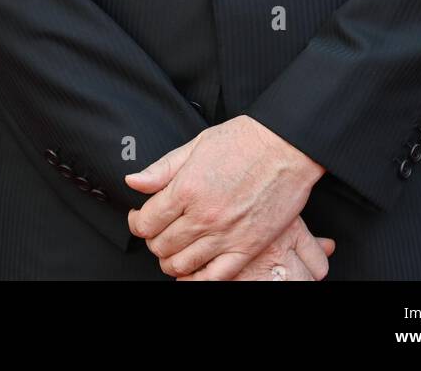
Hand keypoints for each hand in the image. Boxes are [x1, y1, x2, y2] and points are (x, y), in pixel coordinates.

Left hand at [125, 114, 325, 279]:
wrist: (286, 147)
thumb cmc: (244, 140)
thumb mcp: (196, 145)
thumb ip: (162, 168)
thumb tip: (133, 182)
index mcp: (186, 188)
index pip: (145, 222)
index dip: (136, 222)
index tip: (140, 217)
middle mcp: (203, 216)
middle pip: (161, 245)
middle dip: (154, 240)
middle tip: (159, 230)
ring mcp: (225, 235)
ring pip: (182, 265)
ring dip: (171, 261)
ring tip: (174, 248)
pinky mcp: (247, 248)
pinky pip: (215, 277)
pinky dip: (197, 280)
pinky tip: (192, 271)